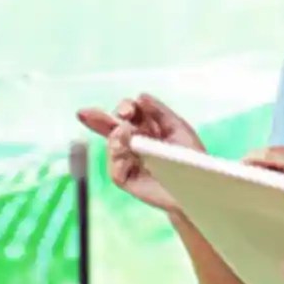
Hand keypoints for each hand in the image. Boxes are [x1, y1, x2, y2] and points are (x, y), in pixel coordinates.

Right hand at [76, 93, 203, 212]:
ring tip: (122, 131)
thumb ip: (158, 111)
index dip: (125, 108)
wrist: (198, 186)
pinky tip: (122, 152)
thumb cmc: (190, 156)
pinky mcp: (127, 180)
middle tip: (86, 113)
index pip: (128, 112)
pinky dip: (117, 160)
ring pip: (112, 147)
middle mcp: (133, 142)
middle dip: (98, 118)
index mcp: (145, 127)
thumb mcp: (177, 128)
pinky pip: (115, 170)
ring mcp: (128, 161)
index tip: (127, 111)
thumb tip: (140, 96)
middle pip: (110, 127)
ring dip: (114, 138)